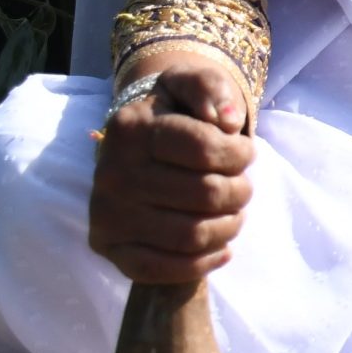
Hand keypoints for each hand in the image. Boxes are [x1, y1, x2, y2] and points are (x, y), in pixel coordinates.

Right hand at [87, 57, 255, 282]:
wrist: (136, 146)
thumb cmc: (175, 113)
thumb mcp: (191, 83)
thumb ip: (210, 87)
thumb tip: (228, 119)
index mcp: (131, 127)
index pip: (206, 149)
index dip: (239, 154)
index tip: (244, 153)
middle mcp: (111, 172)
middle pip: (205, 195)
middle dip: (240, 192)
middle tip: (242, 187)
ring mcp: (106, 212)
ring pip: (190, 236)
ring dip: (229, 227)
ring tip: (234, 214)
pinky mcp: (107, 246)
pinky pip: (159, 270)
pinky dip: (201, 264)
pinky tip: (221, 248)